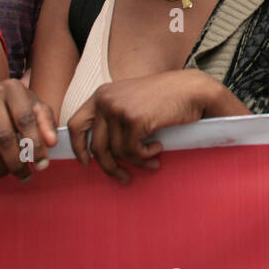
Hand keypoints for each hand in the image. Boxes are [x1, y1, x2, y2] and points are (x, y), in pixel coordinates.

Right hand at [0, 78, 57, 177]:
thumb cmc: (17, 109)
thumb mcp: (35, 110)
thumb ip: (46, 124)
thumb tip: (51, 143)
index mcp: (12, 87)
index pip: (25, 120)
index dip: (35, 145)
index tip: (41, 165)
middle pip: (3, 137)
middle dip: (17, 162)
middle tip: (25, 175)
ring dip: (0, 168)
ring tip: (10, 172)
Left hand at [68, 70, 212, 182]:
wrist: (192, 90)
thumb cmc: (166, 99)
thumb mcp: (132, 103)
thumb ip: (114, 120)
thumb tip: (99, 153)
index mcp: (101, 95)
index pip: (75, 125)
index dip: (77, 148)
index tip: (85, 163)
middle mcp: (105, 100)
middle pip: (96, 146)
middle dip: (109, 167)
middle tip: (123, 178)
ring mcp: (118, 109)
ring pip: (117, 152)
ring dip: (136, 162)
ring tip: (153, 160)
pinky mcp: (133, 119)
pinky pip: (132, 152)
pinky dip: (146, 156)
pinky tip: (159, 148)